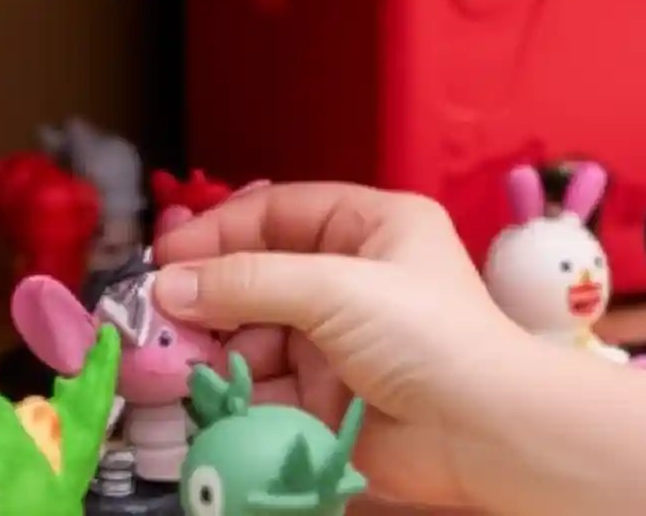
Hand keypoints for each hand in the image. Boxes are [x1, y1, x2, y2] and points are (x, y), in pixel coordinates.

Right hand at [151, 182, 529, 506]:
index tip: (167, 254)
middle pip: (262, 273)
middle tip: (162, 312)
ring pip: (257, 332)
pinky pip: (267, 383)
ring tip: (187, 359)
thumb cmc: (425, 335)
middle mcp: (356, 276)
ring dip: (220, 345)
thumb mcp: (335, 286)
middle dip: (214, 293)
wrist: (483, 433)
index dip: (222, 228)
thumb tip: (168, 285)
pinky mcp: (328, 394)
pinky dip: (238, 388)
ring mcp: (341, 338)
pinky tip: (214, 393)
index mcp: (374, 226)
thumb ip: (248, 282)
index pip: (281, 212)